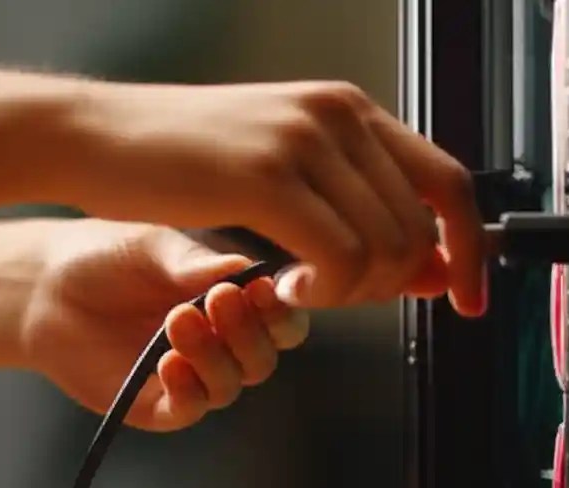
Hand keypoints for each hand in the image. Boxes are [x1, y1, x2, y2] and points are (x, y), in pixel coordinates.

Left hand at [22, 220, 308, 431]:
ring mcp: (190, 376)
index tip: (264, 287)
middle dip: (250, 331)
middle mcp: (220, 343)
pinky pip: (188, 409)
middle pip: (265, 356)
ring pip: (230, 383)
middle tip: (220, 299)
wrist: (44, 287)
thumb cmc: (107, 256)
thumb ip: (197, 263)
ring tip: (178, 319)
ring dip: (213, 354)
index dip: (282, 308)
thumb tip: (250, 271)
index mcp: (234, 301)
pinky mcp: (156, 405)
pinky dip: (187, 388)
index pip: (281, 316)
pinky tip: (167, 362)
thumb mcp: (154, 247)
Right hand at [66, 79, 486, 313]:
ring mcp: (303, 140)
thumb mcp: (283, 177)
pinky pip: (339, 256)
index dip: (470, 248)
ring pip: (387, 247)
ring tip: (302, 291)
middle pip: (422, 226)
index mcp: (348, 109)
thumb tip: (435, 268)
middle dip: (395, 285)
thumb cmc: (180, 159)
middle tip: (337, 297)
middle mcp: (337, 114)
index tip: (468, 297)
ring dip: (354, 294)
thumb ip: (358, 213)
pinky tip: (286, 288)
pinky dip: (326, 291)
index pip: (449, 181)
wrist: (98, 136)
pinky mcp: (266, 175)